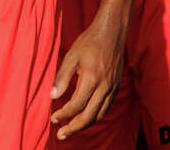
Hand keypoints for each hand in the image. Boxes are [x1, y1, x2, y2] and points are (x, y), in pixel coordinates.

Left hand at [49, 17, 124, 139]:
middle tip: (61, 135)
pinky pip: (106, 108)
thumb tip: (53, 96)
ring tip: (71, 130)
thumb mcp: (71, 56)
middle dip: (74, 128)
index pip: (76, 105)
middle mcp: (104, 86)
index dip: (64, 115)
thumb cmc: (88, 42)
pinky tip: (85, 118)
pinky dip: (95, 116)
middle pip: (89, 116)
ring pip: (99, 115)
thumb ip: (62, 77)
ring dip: (85, 125)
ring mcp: (113, 88)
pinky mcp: (116, 87)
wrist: (112, 33)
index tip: (53, 119)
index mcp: (91, 78)